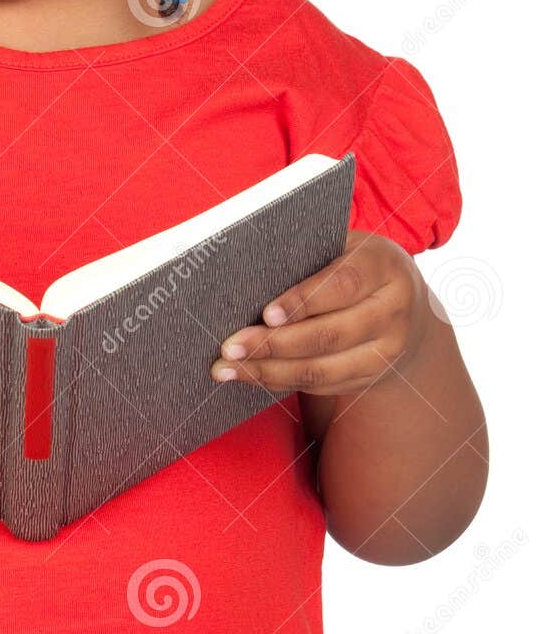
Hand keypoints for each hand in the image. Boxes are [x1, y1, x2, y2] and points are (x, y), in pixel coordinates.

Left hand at [210, 230, 432, 398]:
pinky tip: (250, 375)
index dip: (303, 302)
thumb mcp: (345, 248)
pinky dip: (280, 381)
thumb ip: (309, 260)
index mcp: (384, 268)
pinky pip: (320, 385)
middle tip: (230, 347)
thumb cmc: (358, 266)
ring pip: (322, 369)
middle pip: (329, 335)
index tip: (266, 314)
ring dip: (270, 372)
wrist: (405, 305)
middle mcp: (392, 312)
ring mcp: (386, 351)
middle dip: (273, 345)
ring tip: (228, 368)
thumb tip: (248, 277)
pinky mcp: (371, 377)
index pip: (343, 285)